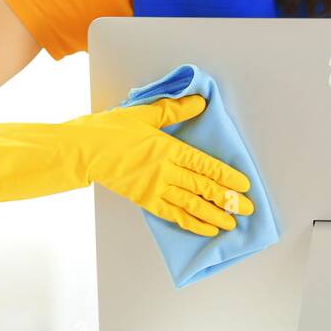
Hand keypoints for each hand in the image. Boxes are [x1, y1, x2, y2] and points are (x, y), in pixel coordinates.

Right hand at [73, 95, 255, 236]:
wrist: (83, 151)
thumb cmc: (111, 129)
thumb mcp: (145, 113)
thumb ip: (174, 110)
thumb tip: (200, 102)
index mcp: (169, 148)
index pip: (205, 165)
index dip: (227, 177)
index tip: (245, 185)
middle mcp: (166, 171)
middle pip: (203, 188)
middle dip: (228, 199)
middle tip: (248, 209)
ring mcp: (155, 188)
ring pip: (191, 205)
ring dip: (214, 215)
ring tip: (232, 223)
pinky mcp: (145, 200)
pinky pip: (173, 215)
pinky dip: (192, 223)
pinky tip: (207, 229)